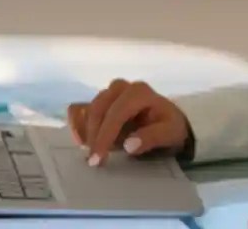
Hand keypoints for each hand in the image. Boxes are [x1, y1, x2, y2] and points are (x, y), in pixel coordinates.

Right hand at [66, 79, 190, 166]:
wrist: (169, 122)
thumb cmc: (169, 126)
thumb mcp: (169, 133)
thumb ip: (152, 137)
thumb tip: (129, 145)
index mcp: (139, 92)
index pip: (116, 112)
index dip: (105, 135)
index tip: (98, 158)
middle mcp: (122, 88)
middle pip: (99, 108)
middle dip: (94, 134)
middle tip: (93, 160)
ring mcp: (110, 93)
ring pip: (89, 108)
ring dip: (86, 130)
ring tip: (88, 151)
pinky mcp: (102, 102)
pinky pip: (82, 107)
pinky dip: (77, 122)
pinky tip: (80, 141)